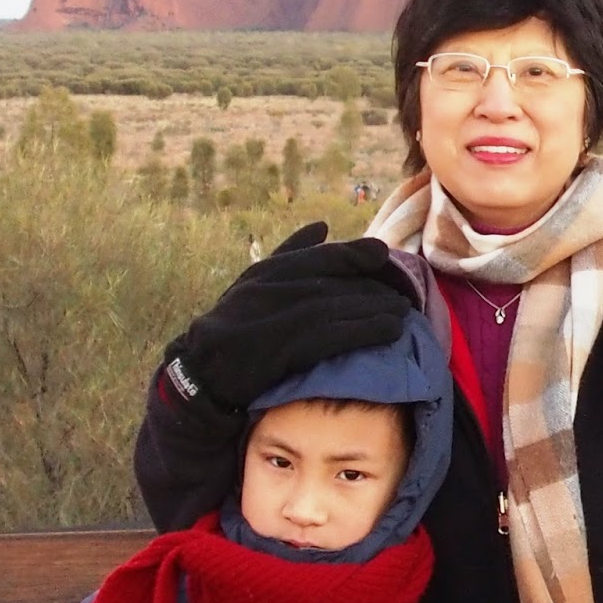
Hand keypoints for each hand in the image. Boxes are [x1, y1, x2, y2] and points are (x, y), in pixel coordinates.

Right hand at [165, 222, 414, 411]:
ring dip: (375, 310)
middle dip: (371, 289)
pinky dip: (364, 332)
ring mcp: (268, 321)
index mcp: (263, 273)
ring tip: (403, 313)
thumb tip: (322, 225)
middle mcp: (265, 291)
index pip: (317, 256)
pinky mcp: (275, 352)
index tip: (383, 256)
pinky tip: (389, 332)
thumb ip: (288, 256)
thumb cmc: (235, 329)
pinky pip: (329, 337)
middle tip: (404, 295)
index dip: (354, 254)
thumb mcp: (254, 287)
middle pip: (331, 284)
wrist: (198, 377)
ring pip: (333, 308)